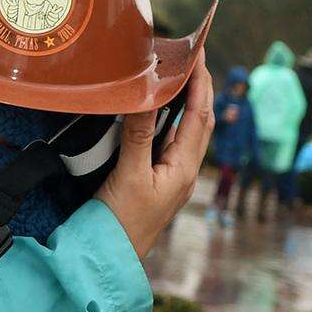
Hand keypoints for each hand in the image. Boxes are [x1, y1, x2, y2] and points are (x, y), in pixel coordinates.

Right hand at [94, 55, 213, 259]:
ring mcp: (172, 178)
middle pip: (200, 121)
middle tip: (190, 57)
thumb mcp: (128, 175)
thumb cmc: (120, 223)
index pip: (199, 115)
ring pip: (187, 132)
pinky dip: (170, 121)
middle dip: (199, 87)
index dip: (201, 81)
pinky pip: (170, 143)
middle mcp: (183, 172)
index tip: (198, 52)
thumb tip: (146, 96)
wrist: (110, 259)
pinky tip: (159, 112)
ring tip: (179, 76)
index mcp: (183, 168)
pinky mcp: (157, 183)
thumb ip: (139, 135)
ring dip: (188, 103)